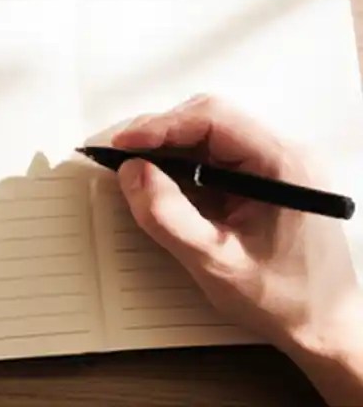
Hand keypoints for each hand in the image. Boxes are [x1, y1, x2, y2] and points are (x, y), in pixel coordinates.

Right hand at [113, 95, 362, 404]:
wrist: (324, 328)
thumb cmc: (286, 300)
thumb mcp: (214, 261)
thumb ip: (168, 215)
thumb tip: (132, 173)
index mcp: (284, 166)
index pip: (213, 119)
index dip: (161, 126)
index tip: (124, 144)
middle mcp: (287, 157)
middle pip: (211, 119)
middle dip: (161, 134)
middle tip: (124, 156)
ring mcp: (279, 167)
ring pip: (212, 136)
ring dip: (171, 149)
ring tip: (138, 171)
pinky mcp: (267, 181)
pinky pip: (219, 157)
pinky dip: (185, 166)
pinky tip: (165, 185)